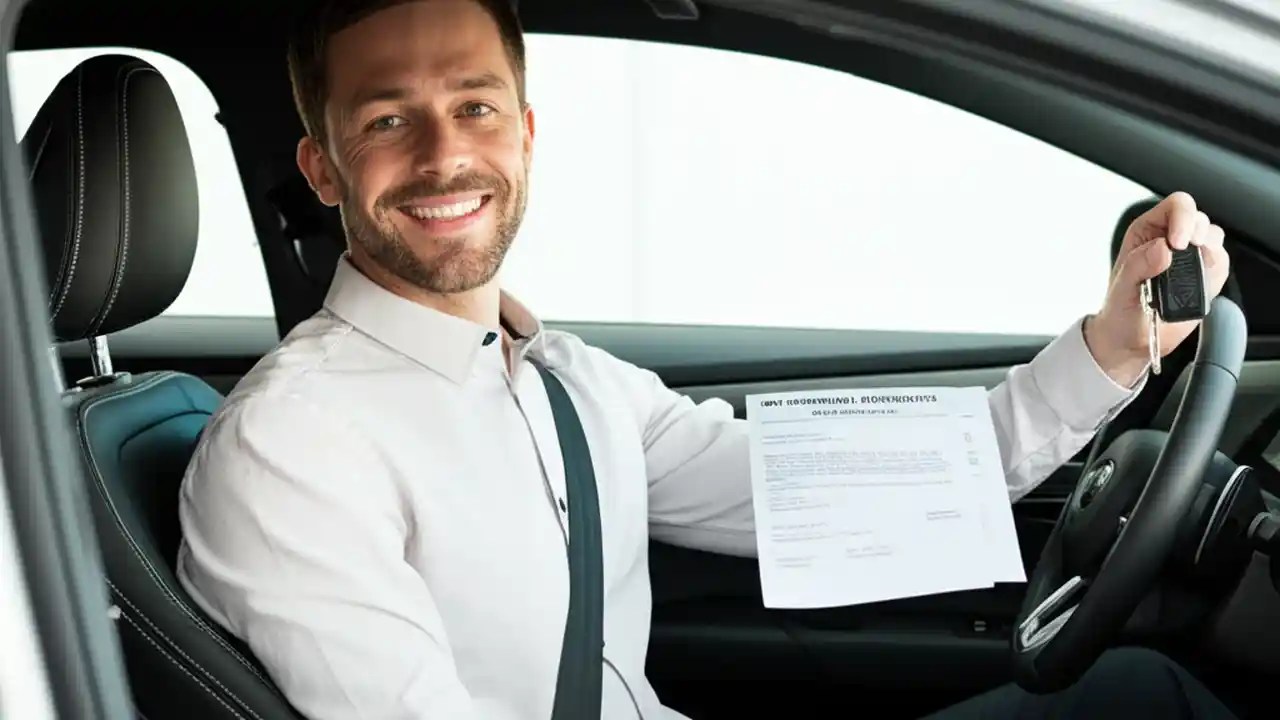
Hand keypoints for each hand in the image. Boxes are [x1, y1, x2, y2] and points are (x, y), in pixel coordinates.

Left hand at [1084, 191, 1229, 386]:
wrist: (1131, 340)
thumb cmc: (1120, 311)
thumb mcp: (1121, 288)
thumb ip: (1138, 265)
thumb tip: (1162, 248)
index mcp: (1147, 232)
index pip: (1176, 206)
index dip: (1183, 218)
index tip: (1178, 244)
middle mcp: (1171, 239)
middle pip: (1199, 219)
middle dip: (1198, 235)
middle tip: (1187, 260)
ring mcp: (1191, 257)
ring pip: (1214, 238)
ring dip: (1209, 254)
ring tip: (1188, 277)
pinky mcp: (1206, 276)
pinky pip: (1222, 263)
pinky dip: (1217, 272)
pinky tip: (1197, 287)